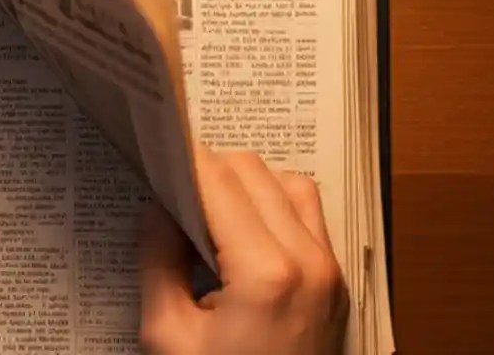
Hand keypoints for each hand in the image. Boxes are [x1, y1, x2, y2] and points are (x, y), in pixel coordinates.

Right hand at [138, 145, 347, 354]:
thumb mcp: (167, 337)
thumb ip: (158, 260)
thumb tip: (155, 208)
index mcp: (268, 273)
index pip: (219, 180)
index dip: (182, 161)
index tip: (155, 156)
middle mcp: (311, 263)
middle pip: (256, 171)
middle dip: (210, 171)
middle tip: (172, 191)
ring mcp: (331, 274)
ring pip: (291, 183)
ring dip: (249, 183)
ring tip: (208, 212)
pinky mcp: (338, 287)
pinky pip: (311, 217)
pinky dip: (277, 205)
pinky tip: (242, 233)